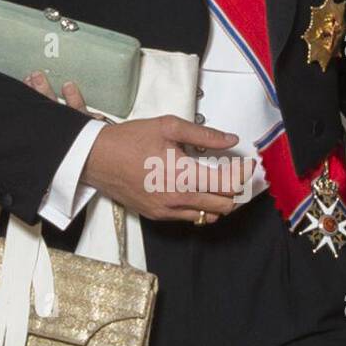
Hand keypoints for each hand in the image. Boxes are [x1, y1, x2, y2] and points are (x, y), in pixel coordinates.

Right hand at [24, 71, 250, 223]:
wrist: (95, 159)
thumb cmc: (129, 139)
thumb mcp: (168, 127)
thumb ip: (203, 134)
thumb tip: (231, 140)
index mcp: (184, 175)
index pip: (229, 183)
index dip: (245, 174)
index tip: (249, 164)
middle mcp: (178, 199)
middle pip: (225, 205)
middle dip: (237, 191)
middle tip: (239, 175)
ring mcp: (167, 211)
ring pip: (208, 216)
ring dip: (220, 202)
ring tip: (220, 183)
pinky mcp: (157, 216)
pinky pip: (189, 218)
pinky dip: (200, 207)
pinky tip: (197, 191)